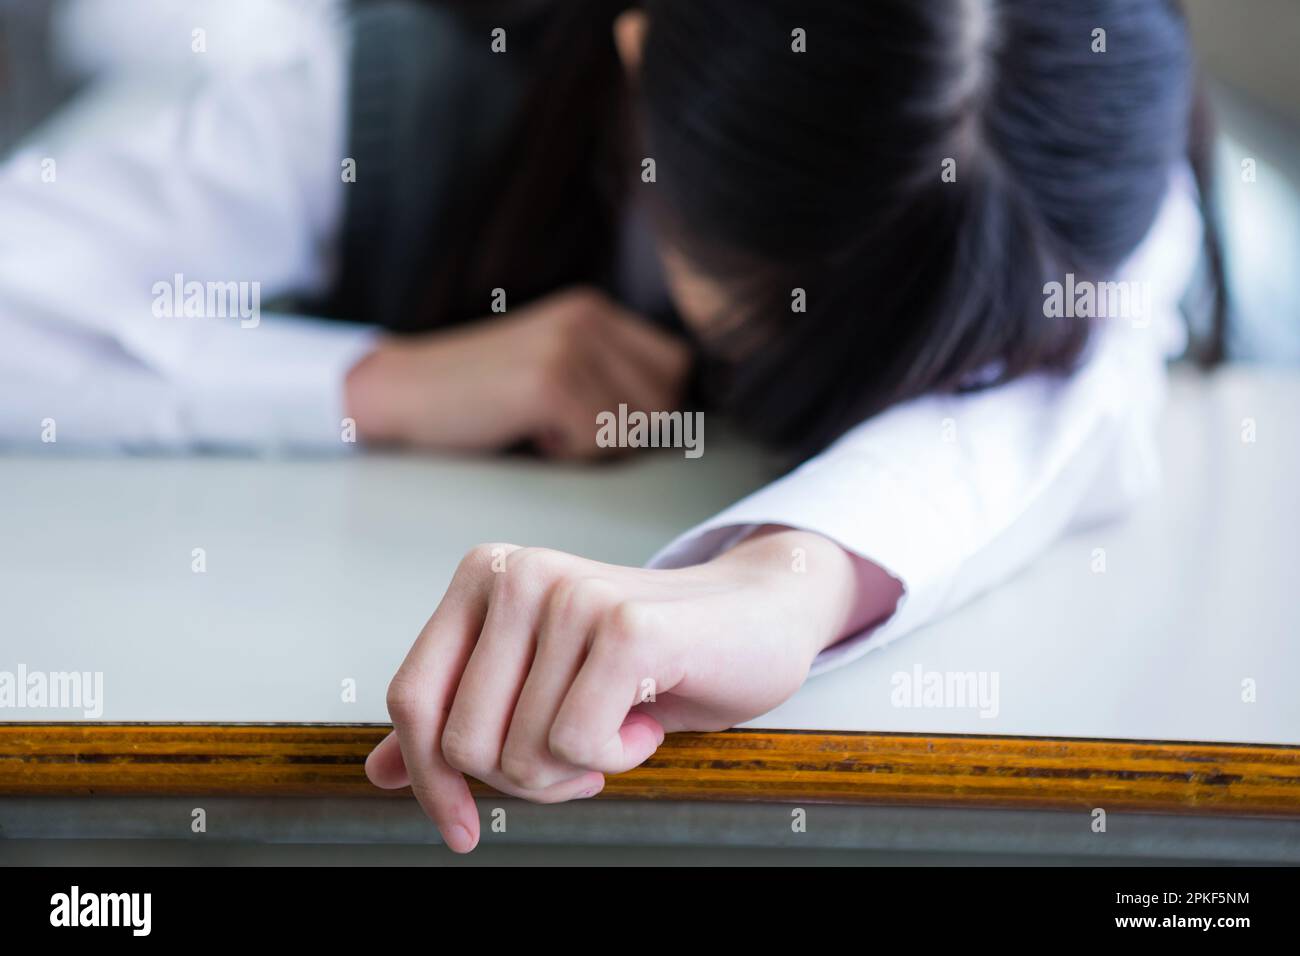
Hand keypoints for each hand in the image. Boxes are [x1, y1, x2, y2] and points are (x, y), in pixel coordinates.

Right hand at [344, 286, 690, 457]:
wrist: (403, 392)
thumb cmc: (481, 396)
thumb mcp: (556, 366)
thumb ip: (611, 375)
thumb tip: (676, 416)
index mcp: (596, 310)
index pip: (676, 367)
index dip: (648, 408)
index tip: (596, 418)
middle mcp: (589, 317)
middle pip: (664, 401)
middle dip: (623, 431)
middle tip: (565, 426)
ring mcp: (570, 345)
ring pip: (632, 426)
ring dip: (591, 445)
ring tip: (542, 425)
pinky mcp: (549, 380)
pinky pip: (597, 441)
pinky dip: (567, 453)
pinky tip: (529, 432)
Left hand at [365, 528, 901, 851]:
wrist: (757, 618)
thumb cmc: (649, 659)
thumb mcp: (543, 685)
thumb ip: (462, 716)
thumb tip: (381, 771)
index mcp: (484, 578)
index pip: (412, 700)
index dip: (430, 779)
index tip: (462, 828)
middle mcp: (517, 573)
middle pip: (464, 742)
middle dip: (526, 779)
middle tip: (583, 754)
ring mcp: (569, 594)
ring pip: (521, 753)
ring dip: (579, 769)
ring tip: (622, 725)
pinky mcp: (624, 627)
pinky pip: (578, 746)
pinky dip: (619, 758)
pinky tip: (649, 717)